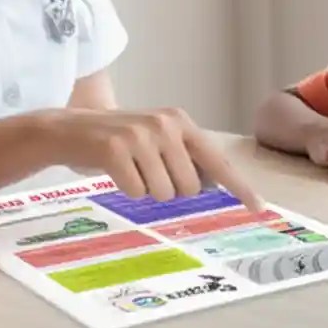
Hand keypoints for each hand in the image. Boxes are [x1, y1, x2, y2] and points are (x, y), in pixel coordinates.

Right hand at [40, 106, 263, 210]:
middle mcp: (164, 124)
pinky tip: (115, 170)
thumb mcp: (156, 138)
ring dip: (147, 190)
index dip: (238, 186)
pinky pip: (137, 193)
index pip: (216, 160)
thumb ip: (186, 156)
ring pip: (163, 193)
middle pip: (189, 187)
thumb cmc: (118, 139)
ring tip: (130, 168)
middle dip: (170, 189)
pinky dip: (127, 189)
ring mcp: (139, 136)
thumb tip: (214, 184)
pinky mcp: (115, 150)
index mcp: (179, 120)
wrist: (69, 128)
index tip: (258, 207)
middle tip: (146, 170)